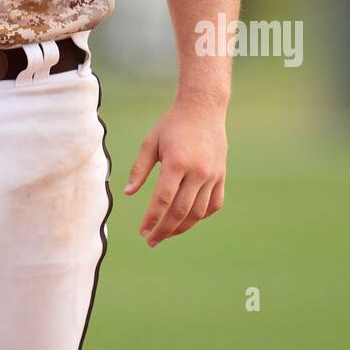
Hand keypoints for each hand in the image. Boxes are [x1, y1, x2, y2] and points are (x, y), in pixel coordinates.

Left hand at [124, 94, 226, 246]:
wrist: (203, 109)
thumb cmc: (172, 125)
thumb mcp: (150, 142)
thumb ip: (139, 168)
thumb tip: (127, 193)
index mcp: (177, 162)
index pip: (163, 199)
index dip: (152, 218)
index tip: (142, 231)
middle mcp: (198, 172)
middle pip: (181, 211)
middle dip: (165, 229)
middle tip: (151, 240)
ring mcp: (212, 175)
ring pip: (198, 212)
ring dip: (182, 227)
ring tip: (166, 233)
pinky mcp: (221, 176)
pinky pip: (213, 204)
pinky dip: (201, 216)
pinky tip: (187, 220)